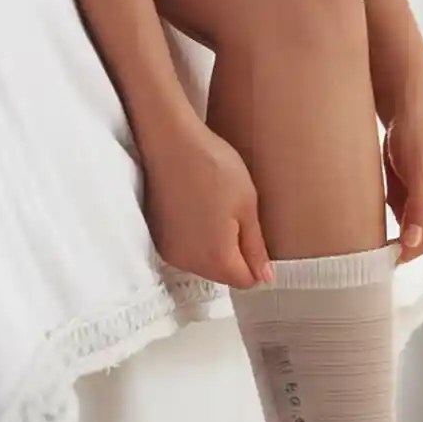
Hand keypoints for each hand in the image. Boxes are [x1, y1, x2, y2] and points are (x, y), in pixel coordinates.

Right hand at [140, 117, 271, 288]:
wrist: (170, 141)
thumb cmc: (213, 166)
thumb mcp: (247, 205)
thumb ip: (255, 247)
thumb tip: (264, 276)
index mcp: (217, 258)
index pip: (245, 280)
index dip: (257, 263)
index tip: (257, 238)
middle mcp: (189, 262)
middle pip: (223, 275)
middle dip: (235, 256)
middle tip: (238, 216)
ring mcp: (170, 250)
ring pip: (203, 263)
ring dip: (214, 247)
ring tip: (216, 210)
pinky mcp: (158, 236)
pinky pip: (185, 249)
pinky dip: (195, 237)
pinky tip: (198, 210)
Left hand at [383, 100, 422, 263]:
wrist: (404, 109)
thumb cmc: (420, 130)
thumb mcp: (420, 168)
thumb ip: (419, 207)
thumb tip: (413, 243)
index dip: (421, 243)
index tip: (398, 250)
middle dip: (413, 241)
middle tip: (389, 241)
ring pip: (417, 237)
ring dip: (402, 232)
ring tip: (388, 215)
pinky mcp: (416, 205)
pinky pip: (404, 226)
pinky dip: (394, 221)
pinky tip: (388, 205)